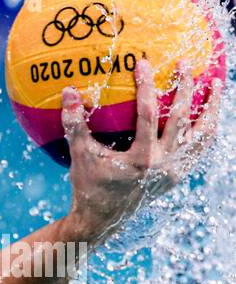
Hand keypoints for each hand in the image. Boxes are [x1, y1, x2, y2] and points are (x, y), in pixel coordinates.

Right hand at [63, 59, 215, 244]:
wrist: (102, 219)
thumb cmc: (88, 186)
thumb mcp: (80, 156)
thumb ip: (75, 125)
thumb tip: (68, 92)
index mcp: (141, 159)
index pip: (149, 114)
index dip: (147, 86)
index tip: (143, 64)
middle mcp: (163, 164)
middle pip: (183, 119)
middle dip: (186, 88)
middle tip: (186, 64)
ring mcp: (174, 171)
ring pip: (202, 135)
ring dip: (210, 108)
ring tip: (215, 84)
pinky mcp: (178, 176)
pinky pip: (200, 149)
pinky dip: (205, 130)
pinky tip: (206, 114)